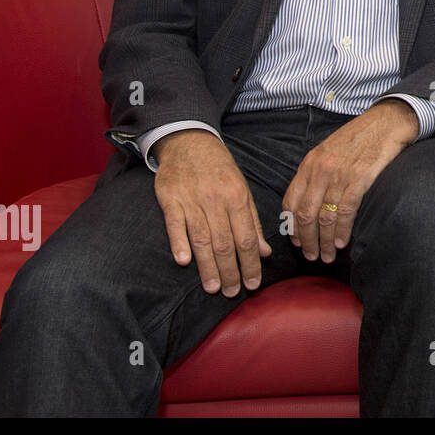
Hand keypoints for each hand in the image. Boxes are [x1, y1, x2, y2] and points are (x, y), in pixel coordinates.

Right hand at [153, 129, 271, 296]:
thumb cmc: (220, 169)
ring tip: (213, 288)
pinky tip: (184, 262)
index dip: (251, 263)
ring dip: (208, 266)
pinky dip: (179, 243)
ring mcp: (192, 200)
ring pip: (202, 238)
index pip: (247, 237)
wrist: (189, 142)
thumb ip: (252, 221)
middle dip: (231, 271)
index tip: (253, 283)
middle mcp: (216, 200)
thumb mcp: (242, 189)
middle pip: (225, 242)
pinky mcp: (170, 199)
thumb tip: (264, 252)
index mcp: (237, 197)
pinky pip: (174, 224)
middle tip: (232, 292)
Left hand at [282, 99, 418, 262]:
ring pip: (325, 217)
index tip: (297, 242)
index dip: (292, 226)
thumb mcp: (329, 151)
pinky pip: (346, 211)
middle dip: (306, 241)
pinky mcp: (360, 178)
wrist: (386, 122)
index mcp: (310, 163)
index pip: (290, 201)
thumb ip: (317, 173)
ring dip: (325, 241)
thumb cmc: (359, 138)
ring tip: (328, 256)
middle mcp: (321, 169)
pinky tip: (343, 242)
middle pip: (305, 214)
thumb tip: (310, 202)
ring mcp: (340, 174)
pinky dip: (343, 231)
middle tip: (312, 257)